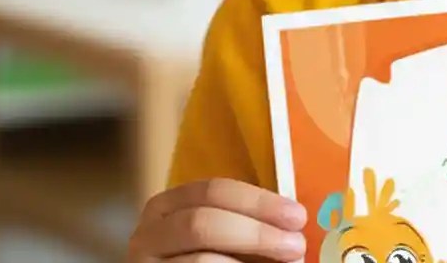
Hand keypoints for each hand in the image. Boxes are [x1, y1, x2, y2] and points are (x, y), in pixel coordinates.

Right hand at [128, 179, 307, 261]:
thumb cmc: (206, 256)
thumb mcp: (218, 233)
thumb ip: (244, 222)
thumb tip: (293, 222)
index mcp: (167, 206)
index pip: (214, 191)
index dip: (259, 202)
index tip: (298, 217)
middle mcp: (147, 234)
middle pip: (204, 224)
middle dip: (257, 234)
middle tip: (297, 247)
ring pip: (203, 262)